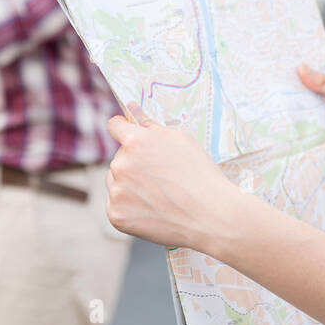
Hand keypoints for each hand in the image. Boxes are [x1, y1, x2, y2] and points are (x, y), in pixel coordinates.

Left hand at [105, 102, 237, 252]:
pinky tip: (152, 208)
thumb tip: (132, 108)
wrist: (210, 216)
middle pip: (119, 157)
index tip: (131, 136)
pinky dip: (130, 206)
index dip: (124, 129)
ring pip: (116, 181)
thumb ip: (150, 124)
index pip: (114, 126)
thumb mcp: (181, 140)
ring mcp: (117, 192)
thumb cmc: (200, 174)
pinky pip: (116, 203)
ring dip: (129, 184)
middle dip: (134, 161)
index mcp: (135, 141)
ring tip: (159, 194)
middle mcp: (121, 164)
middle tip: (161, 175)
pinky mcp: (116, 215)